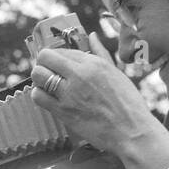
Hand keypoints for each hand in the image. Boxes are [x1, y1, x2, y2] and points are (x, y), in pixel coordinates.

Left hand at [30, 32, 166, 161]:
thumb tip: (91, 37)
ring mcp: (69, 93)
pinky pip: (38, 96)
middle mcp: (79, 74)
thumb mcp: (117, 73)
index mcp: (94, 63)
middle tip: (48, 72)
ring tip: (46, 85)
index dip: (58, 57)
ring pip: (38, 75)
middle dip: (43, 63)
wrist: (131, 131)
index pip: (63, 50)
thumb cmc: (128, 103)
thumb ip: (101, 53)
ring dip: (38, 79)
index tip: (58, 64)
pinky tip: (47, 98)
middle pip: (45, 57)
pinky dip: (39, 95)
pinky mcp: (63, 111)